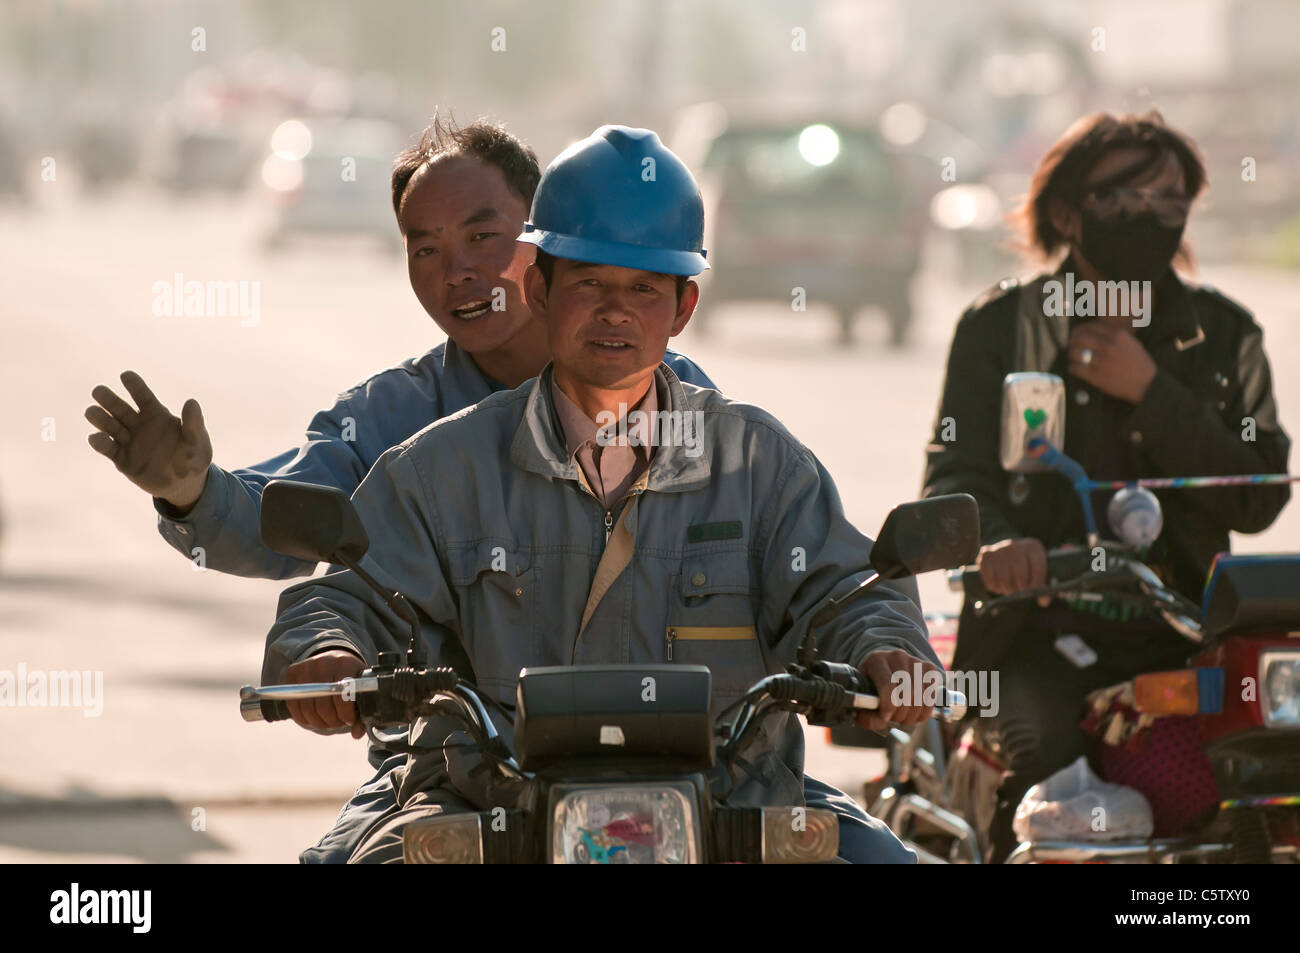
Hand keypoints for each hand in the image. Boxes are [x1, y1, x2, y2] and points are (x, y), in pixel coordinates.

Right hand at [86, 371, 212, 511]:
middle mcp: (138, 424)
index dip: (135, 386)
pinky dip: (101, 444)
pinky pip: (109, 449)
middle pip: (120, 409)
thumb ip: (193, 423)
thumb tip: (192, 402)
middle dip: (109, 400)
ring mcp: (128, 441)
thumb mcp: (197, 440)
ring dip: (100, 419)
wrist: (185, 484)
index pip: (143, 397)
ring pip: (110, 427)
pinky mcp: (122, 459)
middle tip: (98, 391)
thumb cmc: (193, 457)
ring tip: (92, 412)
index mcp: (156, 414)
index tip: (126, 375)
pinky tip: (96, 438)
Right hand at [284, 649, 366, 737]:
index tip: (349, 719)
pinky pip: (293, 705)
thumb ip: (362, 713)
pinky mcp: (292, 672)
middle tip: (338, 722)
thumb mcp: (361, 690)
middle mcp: (324, 663)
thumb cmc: (350, 678)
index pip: (341, 697)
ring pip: (307, 709)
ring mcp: (306, 667)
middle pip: (323, 706)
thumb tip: (356, 733)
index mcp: (345, 665)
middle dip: (332, 721)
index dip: (345, 714)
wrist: (334, 659)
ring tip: (328, 721)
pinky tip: (314, 717)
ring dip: (319, 722)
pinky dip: (304, 718)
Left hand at [856, 648, 940, 730]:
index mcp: (876, 660)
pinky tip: (914, 714)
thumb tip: (881, 721)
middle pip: (906, 692)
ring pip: (920, 696)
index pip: (888, 685)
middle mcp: (897, 657)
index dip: (888, 706)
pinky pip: (931, 696)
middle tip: (893, 719)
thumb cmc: (873, 684)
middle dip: (900, 713)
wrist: (887, 668)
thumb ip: (867, 714)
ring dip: (912, 714)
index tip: (886, 717)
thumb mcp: (863, 697)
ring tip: (902, 717)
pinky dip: (924, 712)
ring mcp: (915, 661)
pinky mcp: (929, 668)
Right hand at [977, 537, 1049, 605]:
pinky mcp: (985, 556)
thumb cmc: (1025, 564)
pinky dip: (995, 587)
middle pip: (1020, 576)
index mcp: (1033, 548)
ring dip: (1008, 590)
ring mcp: (999, 550)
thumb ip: (1042, 582)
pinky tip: (999, 585)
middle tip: (1021, 596)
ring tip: (1010, 590)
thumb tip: (1044, 601)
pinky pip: (990, 579)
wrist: (1005, 551)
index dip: (1039, 586)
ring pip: (1004, 580)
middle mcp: (1016, 546)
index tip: (1042, 600)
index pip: (1038, 568)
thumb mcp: (1036, 568)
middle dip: (1022, 590)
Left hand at [1067, 322, 1156, 403]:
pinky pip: (1075, 368)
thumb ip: (1113, 335)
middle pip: (1078, 338)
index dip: (1078, 331)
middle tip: (1071, 346)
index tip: (1075, 335)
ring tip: (1074, 358)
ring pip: (1074, 353)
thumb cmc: (1139, 363)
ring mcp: (1101, 361)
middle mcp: (1108, 346)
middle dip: (1071, 342)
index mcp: (1117, 335)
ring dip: (1071, 355)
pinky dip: (1072, 368)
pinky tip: (1075, 369)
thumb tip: (1093, 331)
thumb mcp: (1130, 342)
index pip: (1088, 327)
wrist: (1147, 384)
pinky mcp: (1096, 376)